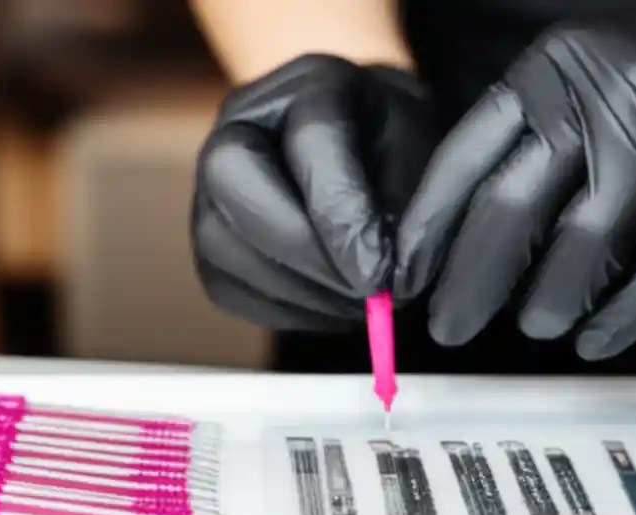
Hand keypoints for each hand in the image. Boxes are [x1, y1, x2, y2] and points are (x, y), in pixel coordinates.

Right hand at [191, 54, 439, 329]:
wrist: (369, 152)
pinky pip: (227, 286)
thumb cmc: (400, 154)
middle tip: (362, 295)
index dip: (344, 214)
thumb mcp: (427, 161)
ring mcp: (211, 178)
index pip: (311, 138)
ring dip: (296, 292)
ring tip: (358, 308)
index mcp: (309, 82)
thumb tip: (384, 282)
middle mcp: (241, 121)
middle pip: (234, 178)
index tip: (382, 273)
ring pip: (221, 242)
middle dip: (301, 250)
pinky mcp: (208, 236)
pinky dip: (283, 311)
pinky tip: (331, 310)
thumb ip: (410, 210)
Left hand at [394, 0, 635, 359]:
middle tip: (449, 326)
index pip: (464, 160)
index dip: (426, 231)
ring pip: (580, 246)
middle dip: (469, 283)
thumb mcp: (586, 79)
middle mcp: (600, 102)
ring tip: (535, 325)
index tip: (401, 279)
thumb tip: (461, 237)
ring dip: (546, 303)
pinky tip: (597, 337)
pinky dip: (623, 316)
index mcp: (552, 73)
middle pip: (509, 209)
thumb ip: (532, 140)